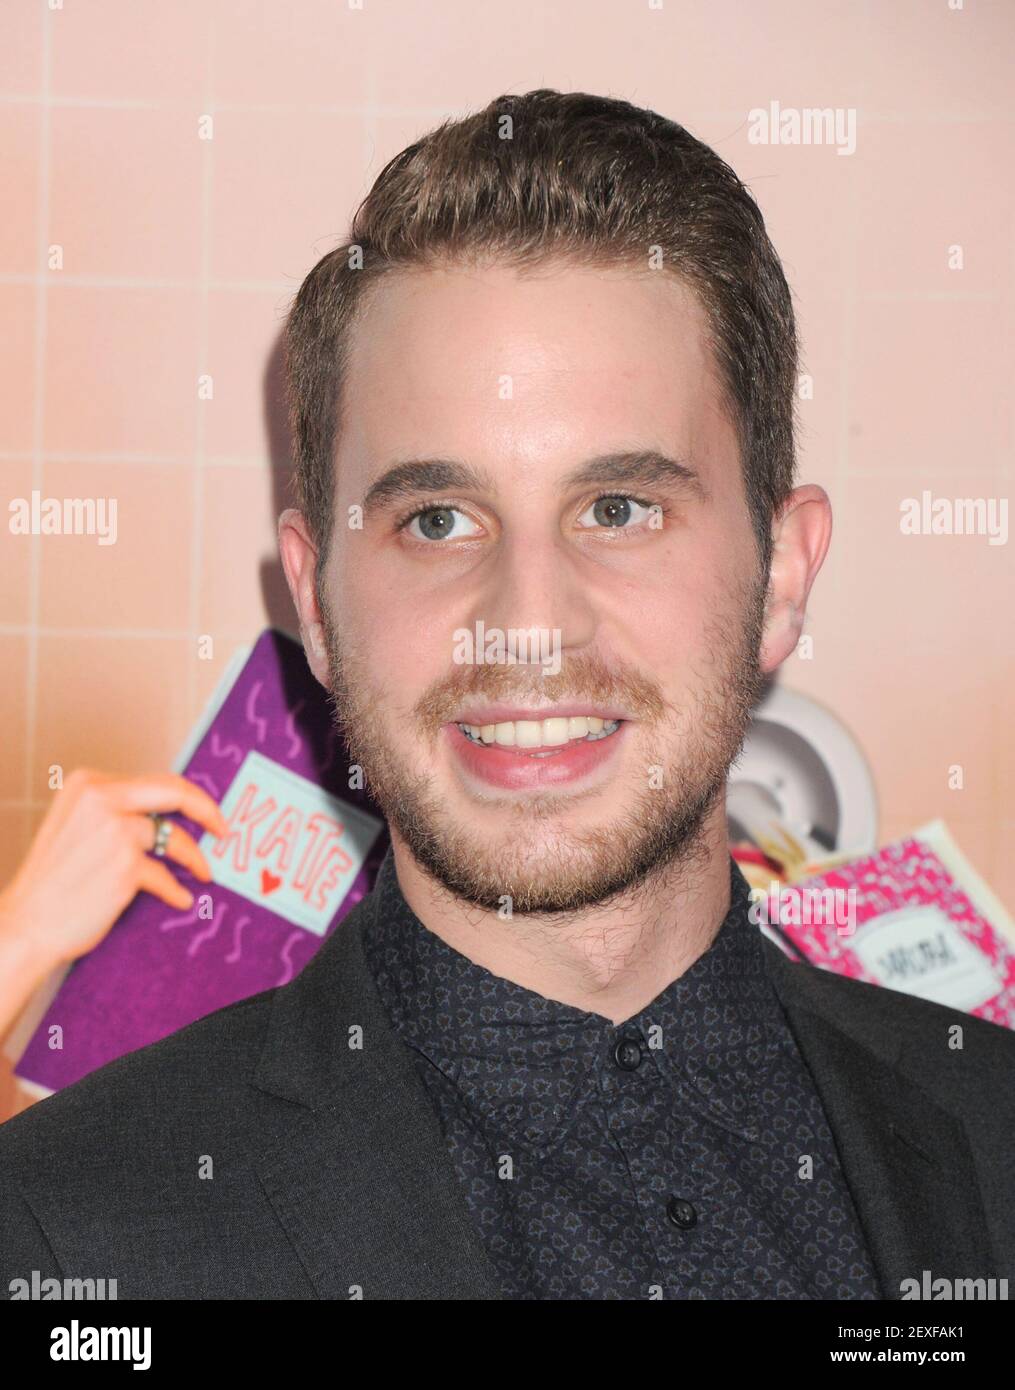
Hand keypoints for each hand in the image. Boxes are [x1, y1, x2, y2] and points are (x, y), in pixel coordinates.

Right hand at [0, 768, 229, 970]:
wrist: (27, 923)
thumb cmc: (54, 880)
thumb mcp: (77, 825)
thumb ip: (116, 810)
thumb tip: (170, 812)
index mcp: (88, 784)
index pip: (155, 781)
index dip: (189, 796)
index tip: (208, 812)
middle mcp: (102, 799)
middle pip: (174, 792)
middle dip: (208, 809)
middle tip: (224, 829)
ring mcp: (115, 832)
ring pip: (175, 838)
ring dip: (196, 859)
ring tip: (204, 873)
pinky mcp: (125, 866)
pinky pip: (166, 877)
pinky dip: (176, 891)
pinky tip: (181, 899)